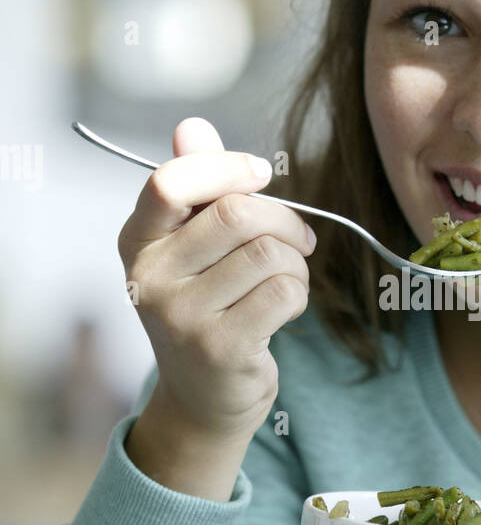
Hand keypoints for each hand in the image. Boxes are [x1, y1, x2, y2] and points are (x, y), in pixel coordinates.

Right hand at [118, 117, 315, 440]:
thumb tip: (192, 125)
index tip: (261, 175)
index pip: (170, 182)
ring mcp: (180, 317)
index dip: (227, 167)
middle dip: (285, 220)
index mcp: (137, 241)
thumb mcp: (192, 246)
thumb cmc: (208, 307)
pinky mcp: (220, 349)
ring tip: (288, 278)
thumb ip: (196, 185)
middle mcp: (148, 278)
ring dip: (296, 262)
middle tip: (300, 239)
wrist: (203, 400)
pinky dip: (300, 293)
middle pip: (237, 214)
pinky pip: (284, 292)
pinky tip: (286, 308)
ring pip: (269, 254)